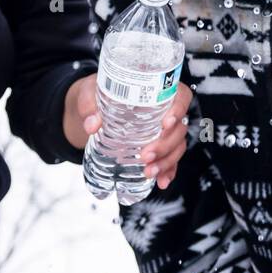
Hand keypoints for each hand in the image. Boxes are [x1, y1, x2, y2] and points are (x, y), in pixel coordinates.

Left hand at [64, 75, 194, 189]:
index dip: (179, 110)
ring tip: (149, 172)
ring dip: (167, 161)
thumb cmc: (99, 93)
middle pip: (179, 128)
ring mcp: (164, 131)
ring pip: (177, 146)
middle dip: (165, 145)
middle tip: (146, 155)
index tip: (166, 123)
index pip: (181, 96)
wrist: (93, 106)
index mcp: (157, 91)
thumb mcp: (90, 93)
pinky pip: (171, 160)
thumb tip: (92, 124)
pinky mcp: (158, 146)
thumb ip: (89, 105)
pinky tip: (161, 182)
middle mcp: (165, 111)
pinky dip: (168, 171)